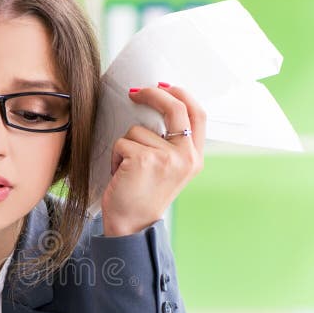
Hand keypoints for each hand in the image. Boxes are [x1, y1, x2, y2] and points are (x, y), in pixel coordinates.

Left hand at [101, 83, 205, 236]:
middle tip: (135, 92)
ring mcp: (166, 158)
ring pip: (138, 130)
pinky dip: (115, 156)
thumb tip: (158, 105)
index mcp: (195, 158)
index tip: (164, 86)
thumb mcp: (169, 170)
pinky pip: (122, 142)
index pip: (197, 115)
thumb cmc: (143, 196)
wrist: (132, 226)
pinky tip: (120, 174)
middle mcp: (186, 157)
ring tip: (127, 170)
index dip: (181, 94)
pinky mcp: (143, 159)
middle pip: (174, 108)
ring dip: (125, 146)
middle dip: (152, 94)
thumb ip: (171, 144)